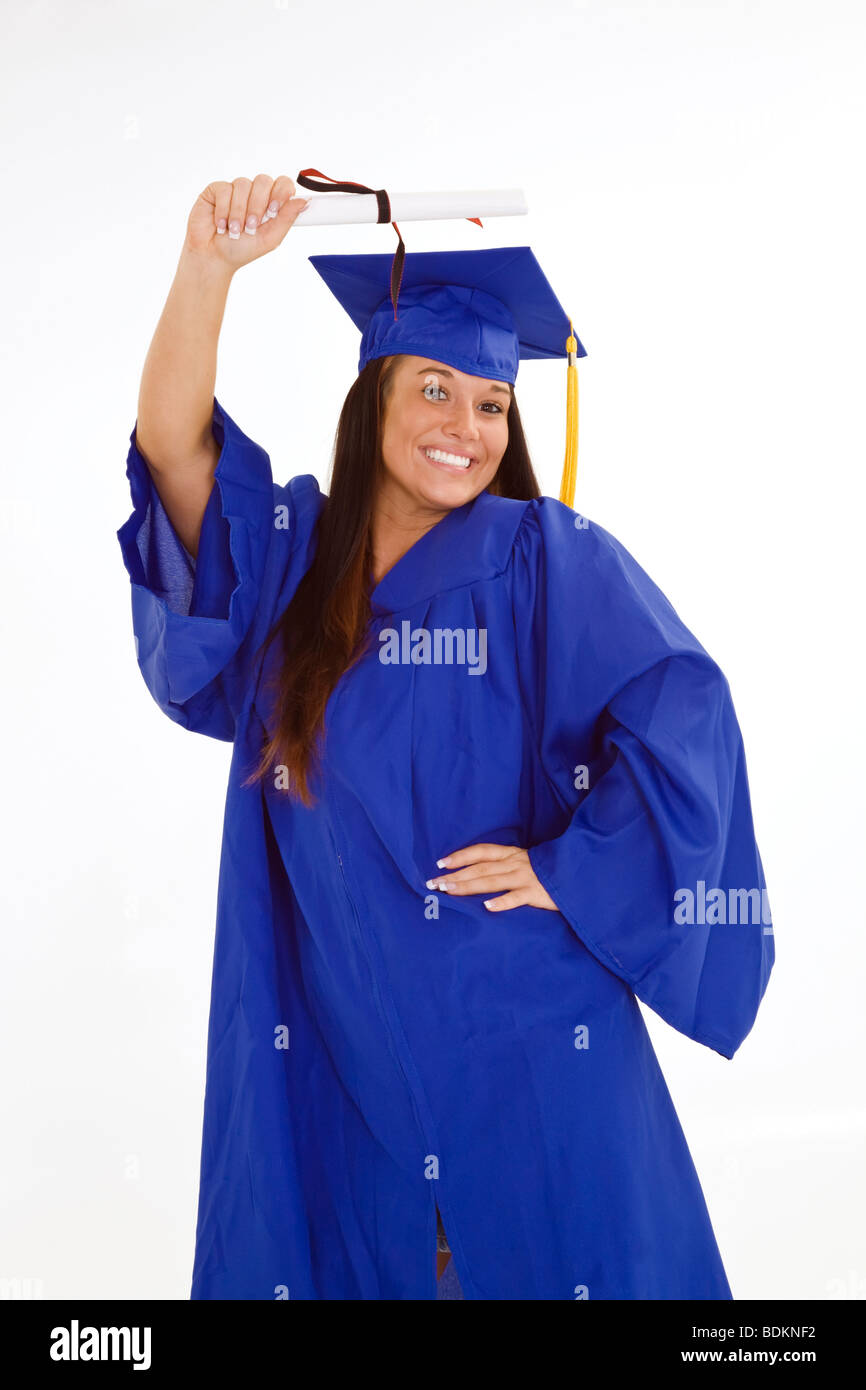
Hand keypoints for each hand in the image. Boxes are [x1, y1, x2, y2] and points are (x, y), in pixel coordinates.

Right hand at [184, 173, 307, 270]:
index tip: (273, 210)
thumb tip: (304, 201)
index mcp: (270, 203)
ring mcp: (235, 190)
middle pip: (263, 181)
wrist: (213, 257)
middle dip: (257, 205)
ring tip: (234, 231)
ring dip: (239, 212)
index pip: (283, 183)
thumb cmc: (240, 250)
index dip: (280, 192)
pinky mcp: (216, 190)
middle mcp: (254, 193)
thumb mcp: (269, 238)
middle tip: (251, 226)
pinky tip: (221, 224)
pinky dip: (223, 210)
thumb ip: (286, 219)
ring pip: (243, 185)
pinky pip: (224, 189)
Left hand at [426, 843, 558, 911]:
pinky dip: (502, 902)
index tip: (440, 863)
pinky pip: (517, 898)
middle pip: (480, 868)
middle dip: (456, 875)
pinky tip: (487, 907)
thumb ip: (509, 866)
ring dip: (468, 886)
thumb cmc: (552, 871)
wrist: (580, 874)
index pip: (481, 852)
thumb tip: (484, 872)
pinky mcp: (537, 893)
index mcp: (513, 855)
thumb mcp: (529, 862)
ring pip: (491, 881)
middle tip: (434, 883)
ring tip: (449, 891)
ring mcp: (525, 878)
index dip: (461, 856)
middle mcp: (515, 864)